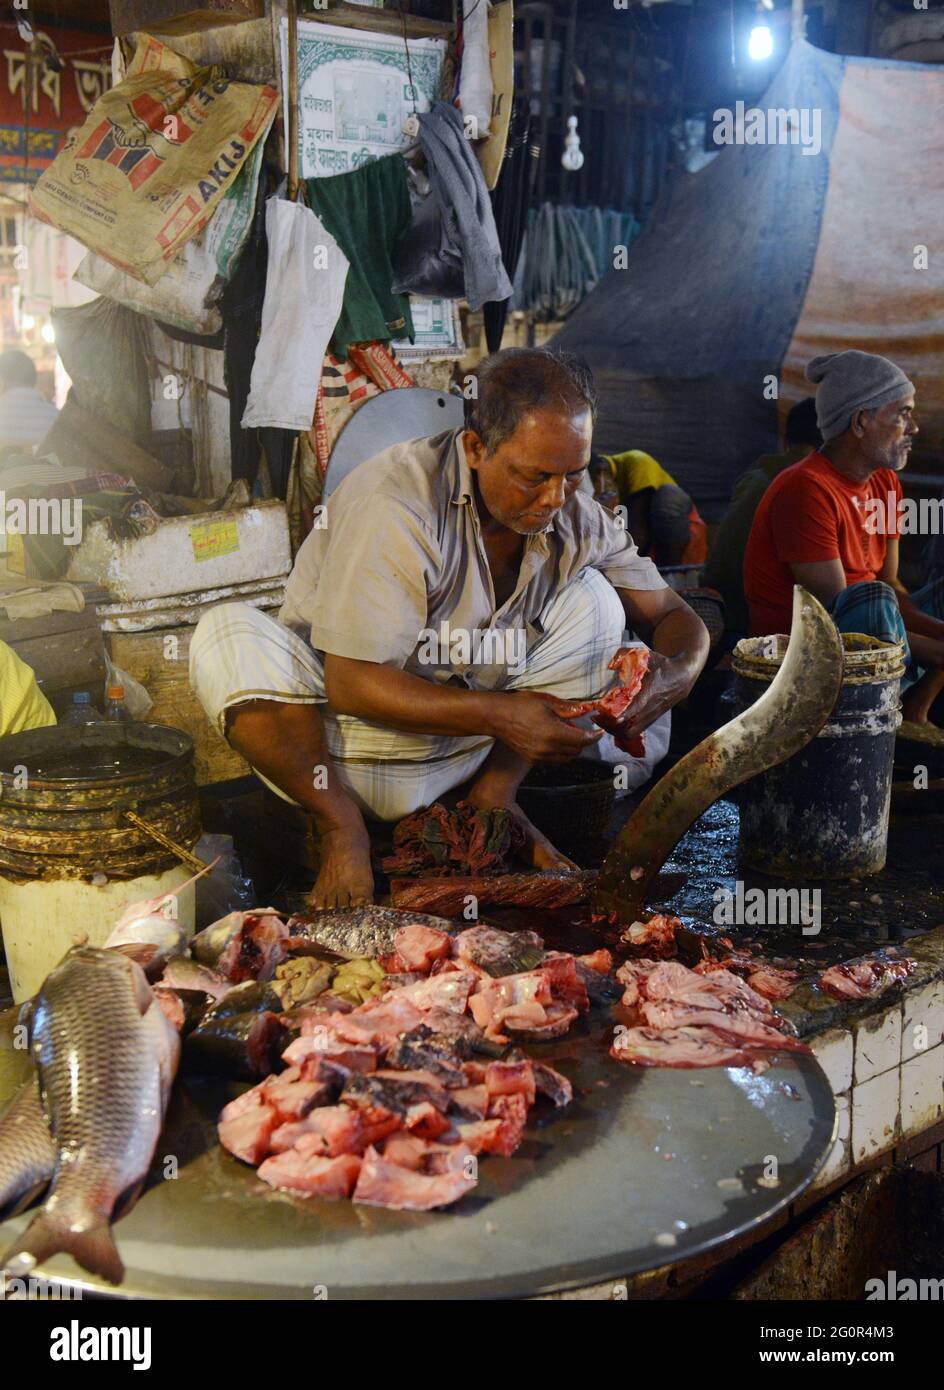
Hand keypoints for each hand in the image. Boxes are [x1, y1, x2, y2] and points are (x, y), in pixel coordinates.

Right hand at [488, 690, 604, 763]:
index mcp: (554, 733)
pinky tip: (554, 740)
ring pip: (566, 758)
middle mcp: (549, 749)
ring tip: (565, 734)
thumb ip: (568, 709)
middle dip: (583, 741)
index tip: (600, 731)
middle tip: (578, 728)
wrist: (497, 717)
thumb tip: (585, 710)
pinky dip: (560, 753)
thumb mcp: (547, 703)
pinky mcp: (533, 759)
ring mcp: (540, 756)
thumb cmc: (521, 705)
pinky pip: (554, 760)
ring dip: (572, 748)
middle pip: (576, 751)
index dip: (594, 736)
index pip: (583, 740)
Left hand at [593, 651, 697, 739]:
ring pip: (630, 733)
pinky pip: (634, 733)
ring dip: (614, 731)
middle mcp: (650, 708)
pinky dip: (620, 732)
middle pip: (629, 727)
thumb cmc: (661, 665)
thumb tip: (610, 665)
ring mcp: (650, 717)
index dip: (621, 714)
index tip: (605, 714)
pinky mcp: (650, 721)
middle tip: (596, 717)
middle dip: (611, 725)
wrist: (682, 677)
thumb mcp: (646, 655)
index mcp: (650, 692)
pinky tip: (611, 725)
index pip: (636, 708)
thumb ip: (626, 656)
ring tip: (602, 722)